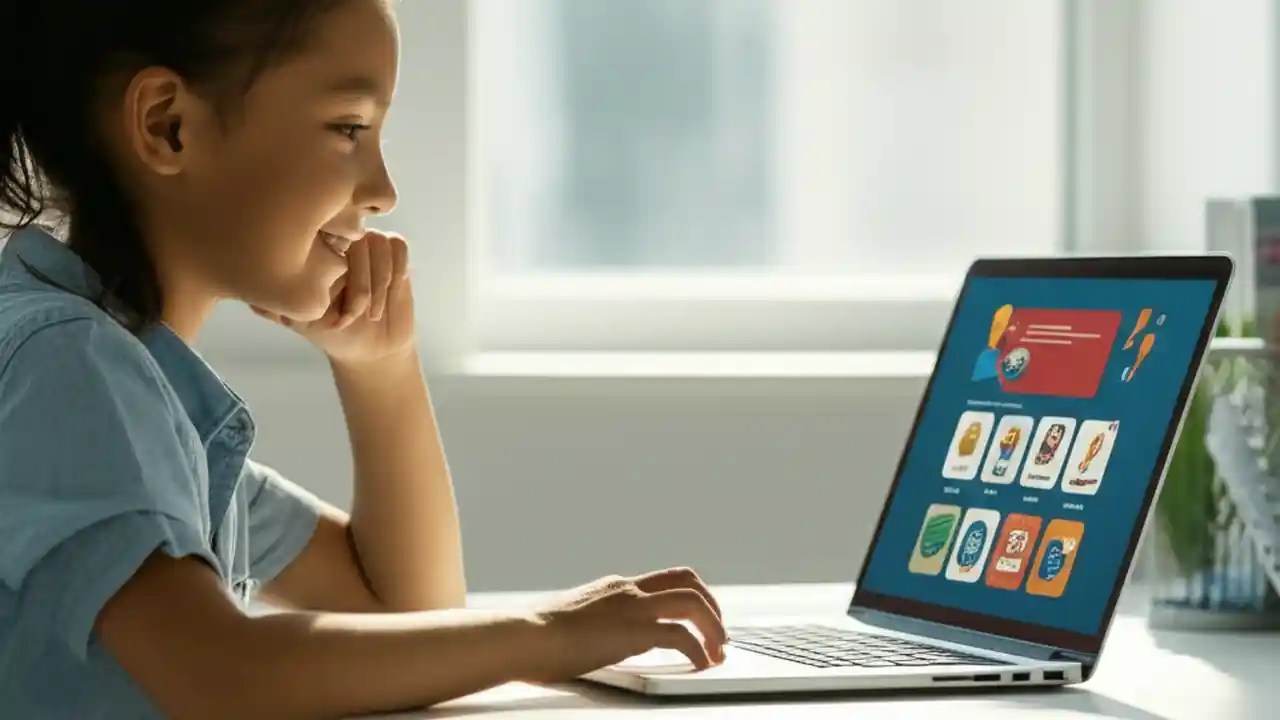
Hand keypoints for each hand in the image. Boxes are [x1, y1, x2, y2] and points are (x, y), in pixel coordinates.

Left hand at [252, 230, 416, 366]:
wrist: (369, 348)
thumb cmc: (330, 332)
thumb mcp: (298, 319)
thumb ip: (274, 303)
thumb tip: (247, 292)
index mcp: (315, 249)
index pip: (323, 236)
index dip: (330, 270)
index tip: (330, 306)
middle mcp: (341, 240)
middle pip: (355, 240)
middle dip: (358, 285)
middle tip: (350, 316)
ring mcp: (368, 244)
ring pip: (378, 244)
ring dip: (377, 284)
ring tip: (369, 314)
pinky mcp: (395, 253)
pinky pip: (398, 248)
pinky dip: (395, 276)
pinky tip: (387, 298)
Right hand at [526, 567, 727, 681]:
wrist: (524, 636)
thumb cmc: (535, 636)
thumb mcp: (572, 620)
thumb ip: (593, 622)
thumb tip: (594, 638)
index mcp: (614, 587)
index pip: (664, 579)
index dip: (689, 597)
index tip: (698, 619)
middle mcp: (628, 590)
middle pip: (688, 581)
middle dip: (711, 606)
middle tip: (718, 634)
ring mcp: (632, 607)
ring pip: (693, 602)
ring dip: (713, 627)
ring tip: (717, 651)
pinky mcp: (634, 631)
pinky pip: (681, 636)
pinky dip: (698, 650)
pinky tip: (701, 665)